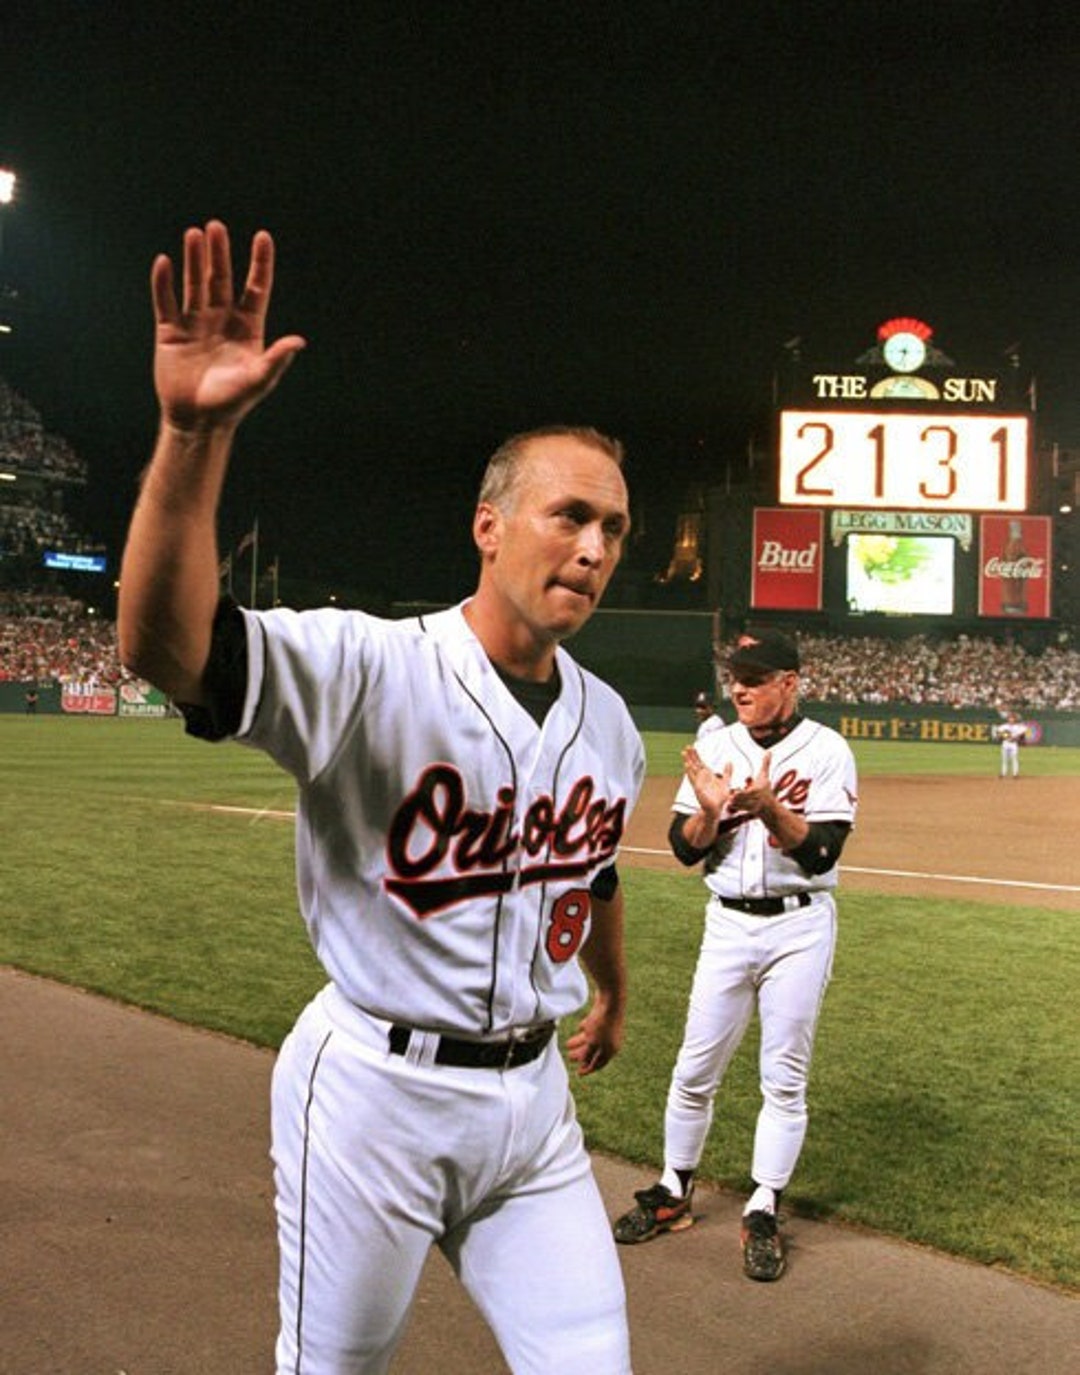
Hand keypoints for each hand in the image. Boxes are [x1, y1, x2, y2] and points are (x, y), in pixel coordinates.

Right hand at [151, 220, 305, 432]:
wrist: (198, 421)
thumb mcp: (259, 380)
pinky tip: (164, 262)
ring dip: (194, 260)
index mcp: (247, 329)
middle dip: (220, 254)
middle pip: (221, 279)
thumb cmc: (232, 403)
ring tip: (194, 234)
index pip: (256, 289)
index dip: (259, 263)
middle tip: (216, 227)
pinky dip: (163, 283)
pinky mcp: (170, 332)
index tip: (262, 237)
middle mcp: (222, 320)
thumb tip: (299, 341)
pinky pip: (165, 302)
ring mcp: (195, 323)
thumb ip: (277, 359)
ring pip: (194, 284)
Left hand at [566, 999, 622, 1076]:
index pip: (598, 1064)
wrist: (611, 1000)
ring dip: (580, 1042)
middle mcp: (610, 1041)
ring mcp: (607, 1029)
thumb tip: (584, 1063)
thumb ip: (588, 1054)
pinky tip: (579, 1028)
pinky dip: (585, 1030)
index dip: (588, 1069)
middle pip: (594, 1051)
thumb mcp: (592, 1043)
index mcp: (611, 1050)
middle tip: (570, 1057)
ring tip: (568, 1044)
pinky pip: (593, 1027)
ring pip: (592, 1039)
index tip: (579, 1073)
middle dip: (581, 1055)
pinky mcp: (603, 1018)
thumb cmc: (602, 1023)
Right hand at [681, 745, 733, 817]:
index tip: (693, 747)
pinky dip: (689, 771)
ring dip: (688, 760)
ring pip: (692, 769)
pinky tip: (686, 765)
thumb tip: (729, 761)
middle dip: (691, 755)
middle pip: (695, 763)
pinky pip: (692, 778)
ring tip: (684, 752)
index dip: (696, 755)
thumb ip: (727, 772)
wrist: (716, 809)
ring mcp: (698, 782)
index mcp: (707, 775)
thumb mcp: (726, 782)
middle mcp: (701, 777)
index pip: (700, 762)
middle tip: (687, 746)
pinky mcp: (697, 787)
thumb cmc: (720, 797)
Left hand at [729, 750, 775, 817]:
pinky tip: (726, 804)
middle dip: (734, 797)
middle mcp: (754, 800)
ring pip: (739, 805)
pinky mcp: (746, 811)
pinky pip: (738, 809)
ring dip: (732, 802)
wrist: (769, 806)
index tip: (735, 791)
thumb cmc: (765, 788)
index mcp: (757, 791)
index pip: (748, 792)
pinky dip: (732, 807)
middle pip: (742, 799)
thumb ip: (766, 764)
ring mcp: (750, 806)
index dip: (741, 792)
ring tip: (726, 799)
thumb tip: (769, 751)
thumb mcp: (765, 776)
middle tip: (727, 794)